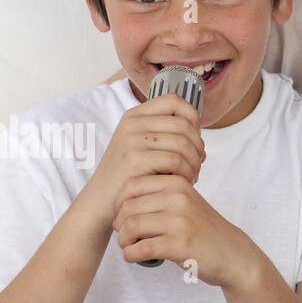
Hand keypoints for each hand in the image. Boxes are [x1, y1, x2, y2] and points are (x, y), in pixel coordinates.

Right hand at [77, 93, 204, 233]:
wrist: (100, 202)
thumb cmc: (128, 176)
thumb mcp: (143, 147)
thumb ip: (168, 136)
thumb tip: (201, 139)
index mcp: (135, 116)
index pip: (174, 100)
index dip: (192, 116)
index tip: (195, 137)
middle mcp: (132, 123)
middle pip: (184, 124)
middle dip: (198, 146)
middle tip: (197, 164)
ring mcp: (131, 140)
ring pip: (183, 143)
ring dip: (194, 163)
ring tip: (191, 176)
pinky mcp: (134, 160)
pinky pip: (175, 161)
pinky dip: (186, 173)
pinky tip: (182, 183)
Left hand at [112, 174, 256, 286]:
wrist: (230, 251)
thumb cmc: (201, 228)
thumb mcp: (185, 201)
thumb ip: (157, 196)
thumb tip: (118, 211)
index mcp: (178, 183)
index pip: (132, 185)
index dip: (119, 203)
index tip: (125, 217)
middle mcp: (179, 198)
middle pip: (128, 207)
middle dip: (120, 225)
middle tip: (128, 235)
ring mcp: (180, 221)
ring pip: (130, 227)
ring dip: (124, 241)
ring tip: (131, 246)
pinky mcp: (179, 244)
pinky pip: (139, 249)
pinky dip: (131, 255)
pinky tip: (137, 256)